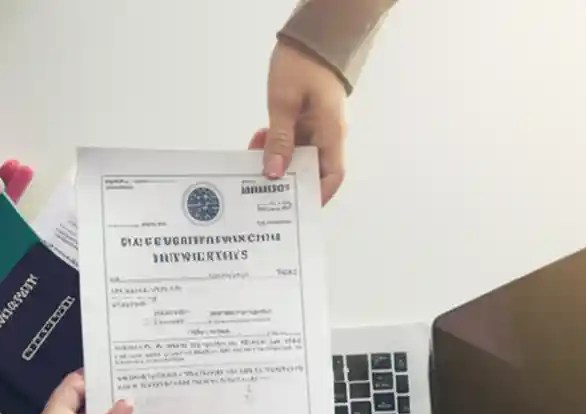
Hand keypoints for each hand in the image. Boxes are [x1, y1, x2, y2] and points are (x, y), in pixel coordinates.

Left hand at [250, 40, 347, 203]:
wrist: (311, 34)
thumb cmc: (303, 64)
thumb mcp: (284, 103)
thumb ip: (279, 139)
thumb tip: (273, 172)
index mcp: (331, 133)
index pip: (332, 175)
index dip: (317, 195)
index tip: (294, 207)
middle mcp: (328, 133)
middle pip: (311, 169)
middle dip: (286, 178)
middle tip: (261, 184)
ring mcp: (317, 124)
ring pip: (297, 154)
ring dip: (276, 158)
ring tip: (253, 158)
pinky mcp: (306, 116)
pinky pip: (292, 138)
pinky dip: (275, 142)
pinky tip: (258, 138)